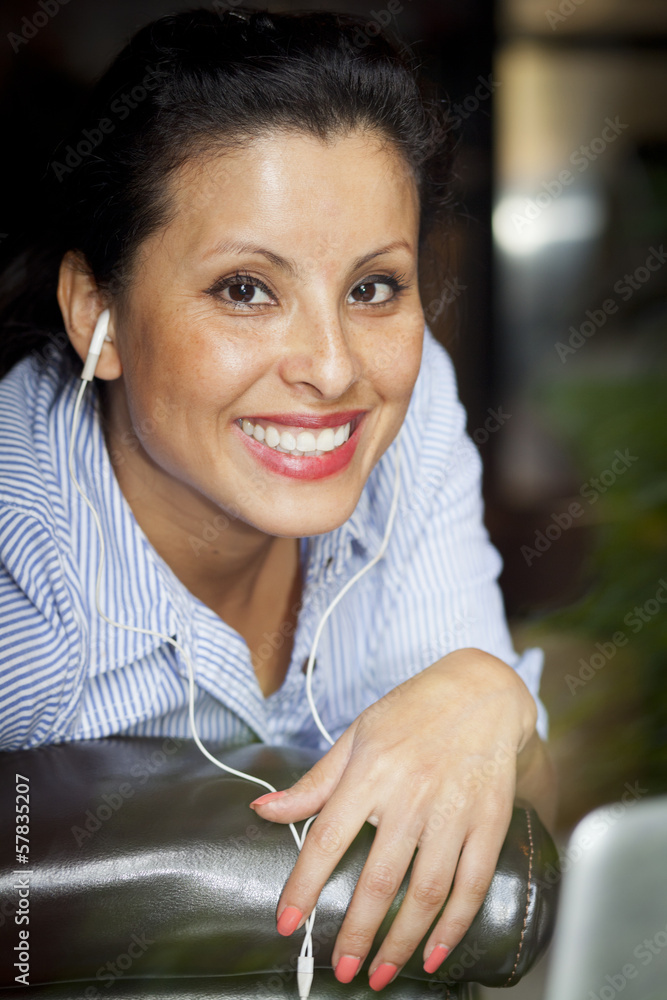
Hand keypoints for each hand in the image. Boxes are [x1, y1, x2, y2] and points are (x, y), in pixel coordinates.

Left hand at [248, 648, 537, 989]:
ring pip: (426, 892)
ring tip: (380, 972)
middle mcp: (411, 794)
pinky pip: (472, 884)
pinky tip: (436, 952)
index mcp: (371, 771)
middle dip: (356, 933)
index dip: (304, 885)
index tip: (286, 923)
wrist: (481, 691)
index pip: (327, 838)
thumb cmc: (412, 711)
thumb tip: (264, 810)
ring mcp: (454, 811)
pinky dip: (455, 925)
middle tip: (341, 968)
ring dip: (402, 942)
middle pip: (379, 878)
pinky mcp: (488, 822)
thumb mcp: (356, 735)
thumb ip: (314, 782)